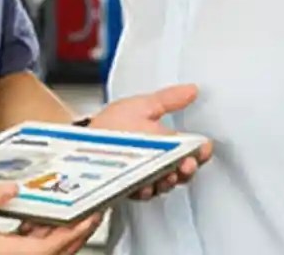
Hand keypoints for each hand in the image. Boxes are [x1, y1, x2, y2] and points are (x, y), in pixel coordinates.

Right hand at [0, 183, 102, 254]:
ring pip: (42, 251)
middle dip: (75, 234)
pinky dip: (42, 235)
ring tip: (74, 214)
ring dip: (61, 236)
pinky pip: (28, 247)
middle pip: (51, 252)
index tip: (86, 218)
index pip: (45, 248)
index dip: (70, 233)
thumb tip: (12, 188)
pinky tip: (43, 219)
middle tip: (92, 213)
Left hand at [85, 84, 213, 199]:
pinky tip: (145, 183)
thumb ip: (168, 100)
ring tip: (168, 172)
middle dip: (186, 168)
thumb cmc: (110, 123)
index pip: (189, 152)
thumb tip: (192, 89)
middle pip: (180, 171)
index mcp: (163, 144)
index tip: (202, 149)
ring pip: (163, 184)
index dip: (198, 152)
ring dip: (169, 180)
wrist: (80, 137)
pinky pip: (141, 193)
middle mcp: (156, 163)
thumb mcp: (142, 106)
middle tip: (186, 163)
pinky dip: (145, 189)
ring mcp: (143, 177)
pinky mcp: (127, 189)